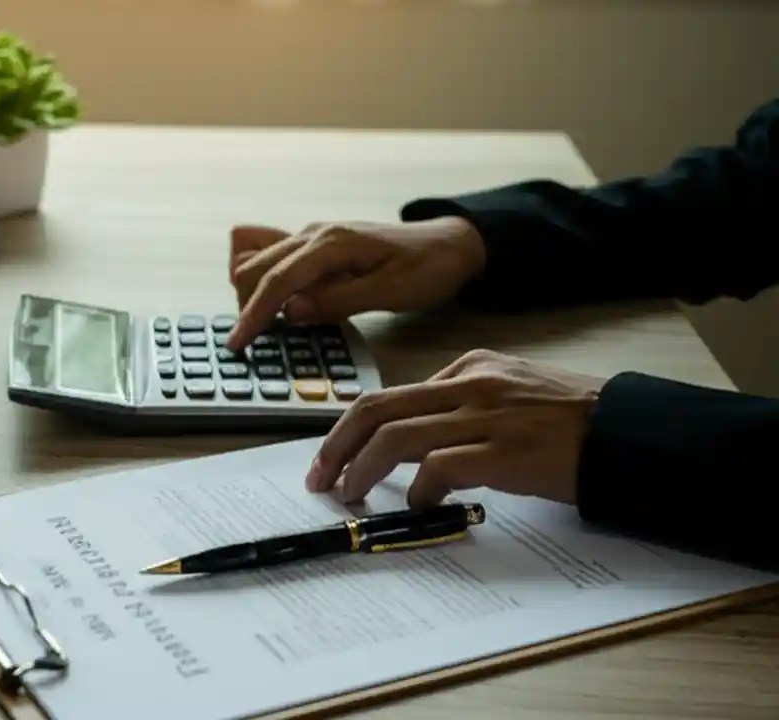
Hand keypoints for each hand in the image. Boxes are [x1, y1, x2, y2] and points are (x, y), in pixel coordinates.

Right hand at [226, 217, 485, 350]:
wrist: (448, 245)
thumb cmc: (427, 268)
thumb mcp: (391, 292)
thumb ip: (338, 300)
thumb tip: (289, 312)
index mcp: (331, 243)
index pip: (277, 280)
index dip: (252, 314)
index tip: (236, 344)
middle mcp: (313, 234)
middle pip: (255, 267)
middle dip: (247, 305)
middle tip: (253, 342)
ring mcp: (310, 236)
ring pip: (256, 259)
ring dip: (251, 292)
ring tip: (263, 325)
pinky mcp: (313, 246)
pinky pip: (271, 256)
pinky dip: (263, 279)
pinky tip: (275, 303)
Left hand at [305, 350, 605, 507]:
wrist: (631, 432)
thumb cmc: (575, 421)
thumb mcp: (513, 391)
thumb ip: (465, 404)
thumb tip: (416, 443)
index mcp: (470, 367)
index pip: (391, 394)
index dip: (352, 428)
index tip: (334, 455)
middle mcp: (470, 384)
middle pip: (377, 409)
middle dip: (335, 445)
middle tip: (318, 477)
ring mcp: (485, 416)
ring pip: (395, 437)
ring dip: (361, 470)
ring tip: (350, 496)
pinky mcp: (502, 452)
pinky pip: (438, 467)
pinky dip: (418, 491)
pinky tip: (418, 507)